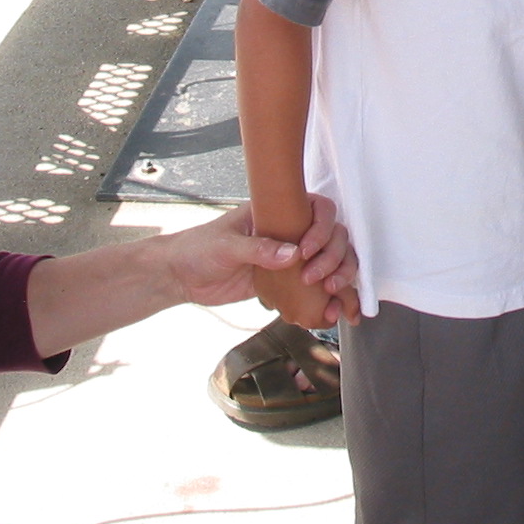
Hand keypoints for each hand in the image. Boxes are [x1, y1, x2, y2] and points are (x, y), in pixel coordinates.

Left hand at [162, 194, 360, 322]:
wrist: (182, 276)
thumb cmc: (199, 248)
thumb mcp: (227, 245)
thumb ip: (259, 249)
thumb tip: (293, 255)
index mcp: (280, 211)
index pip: (320, 210)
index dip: (323, 229)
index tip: (307, 251)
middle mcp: (292, 231)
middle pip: (335, 238)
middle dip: (335, 259)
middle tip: (317, 281)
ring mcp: (293, 257)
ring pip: (334, 262)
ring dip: (342, 279)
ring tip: (334, 300)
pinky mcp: (288, 281)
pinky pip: (317, 288)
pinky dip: (330, 301)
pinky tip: (331, 314)